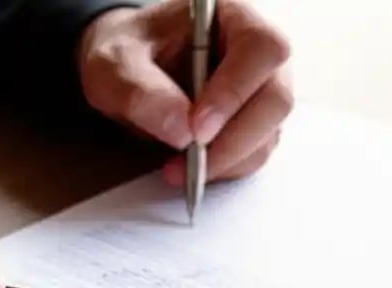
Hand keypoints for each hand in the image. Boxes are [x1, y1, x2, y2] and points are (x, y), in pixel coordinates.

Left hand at [78, 0, 292, 185]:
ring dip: (229, 159)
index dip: (235, 91)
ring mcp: (261, 89)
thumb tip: (182, 130)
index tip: (198, 127)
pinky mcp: (255, 122)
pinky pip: (256, 152)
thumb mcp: (115, 65)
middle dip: (235, 138)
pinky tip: (191, 167)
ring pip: (270, 132)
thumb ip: (141, 90)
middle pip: (276, 98)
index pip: (260, 48)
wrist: (125, 71)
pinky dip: (227, 167)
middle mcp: (257, 51)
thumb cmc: (126, 53)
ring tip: (181, 168)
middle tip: (193, 160)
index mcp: (231, 14)